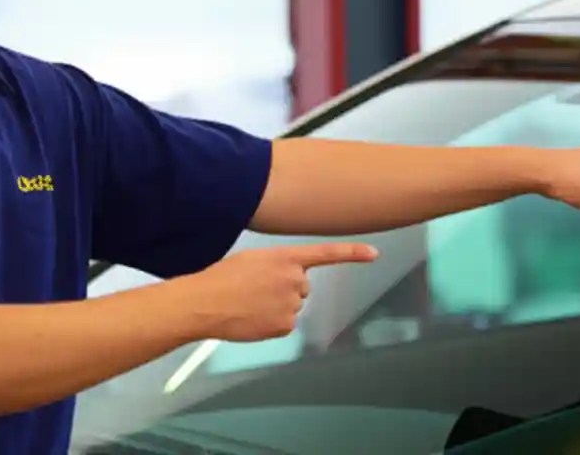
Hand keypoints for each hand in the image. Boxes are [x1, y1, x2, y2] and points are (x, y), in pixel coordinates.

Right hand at [182, 243, 378, 341]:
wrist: (205, 302)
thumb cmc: (222, 278)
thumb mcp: (253, 260)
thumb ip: (277, 266)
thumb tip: (288, 282)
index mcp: (286, 257)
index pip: (326, 254)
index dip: (352, 253)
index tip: (374, 254)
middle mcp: (295, 279)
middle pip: (303, 286)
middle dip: (287, 288)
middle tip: (258, 289)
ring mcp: (292, 304)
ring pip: (293, 306)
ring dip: (277, 305)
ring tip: (250, 303)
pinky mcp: (285, 325)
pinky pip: (285, 324)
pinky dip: (271, 322)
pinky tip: (252, 318)